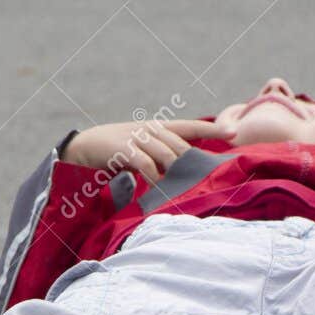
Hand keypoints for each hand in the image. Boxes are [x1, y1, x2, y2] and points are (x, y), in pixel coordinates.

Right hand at [62, 118, 232, 184]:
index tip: (233, 132)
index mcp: (156, 128)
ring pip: (167, 154)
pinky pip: (146, 164)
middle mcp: (149, 130)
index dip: (211, 128)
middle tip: (211, 176)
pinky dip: (155, 177)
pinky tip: (160, 188)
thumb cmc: (115, 153)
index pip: (188, 126)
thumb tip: (184, 174)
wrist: (81, 148)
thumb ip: (161, 158)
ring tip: (188, 188)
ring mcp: (136, 137)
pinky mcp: (123, 149)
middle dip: (196, 161)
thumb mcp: (141, 151)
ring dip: (178, 173)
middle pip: (181, 145)